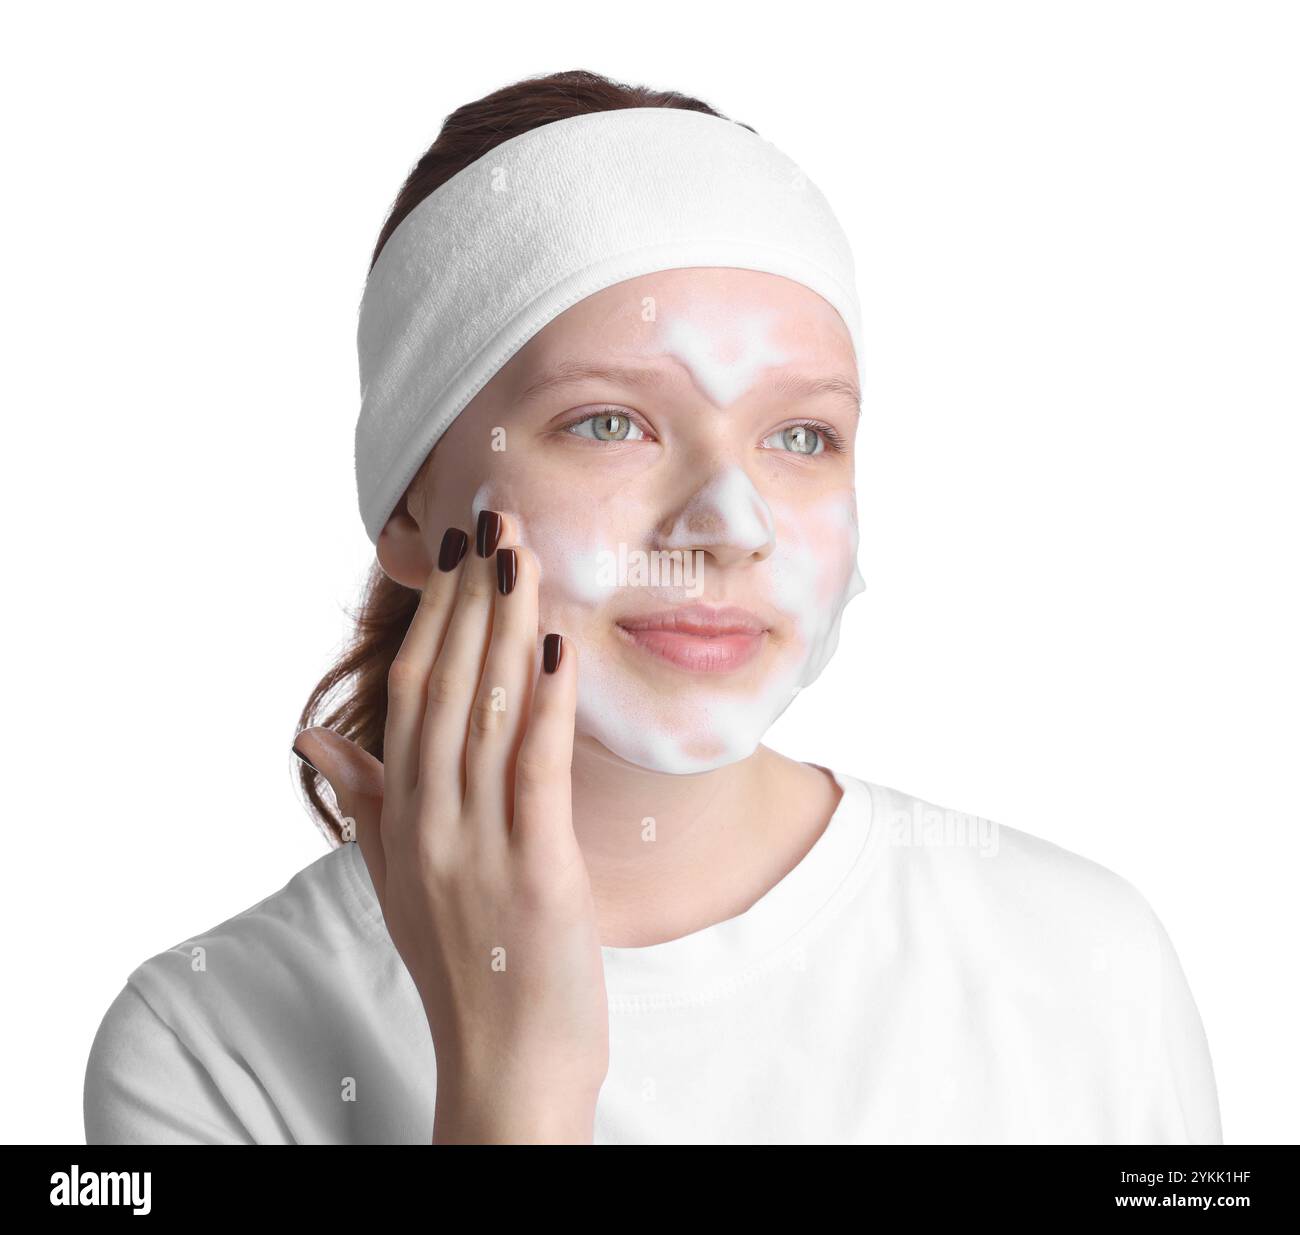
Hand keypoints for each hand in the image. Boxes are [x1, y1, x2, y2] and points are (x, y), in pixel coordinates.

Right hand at [294, 509, 608, 1142]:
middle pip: (444, 687)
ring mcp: (477, 847)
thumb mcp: (397, 879)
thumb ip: (363, 803)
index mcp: (401, 819)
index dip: (431, 619)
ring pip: (486, 713)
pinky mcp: (534, 872)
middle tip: (490, 519)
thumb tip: (311, 739)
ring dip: (505, 626)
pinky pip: (535, 771)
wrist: (507, 1068)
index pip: (410, 696)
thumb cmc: (462, 966)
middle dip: (468, 599)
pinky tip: (556, 645)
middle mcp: (429, 823)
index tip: (451, 553)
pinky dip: (545, 703)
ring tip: (520, 552)